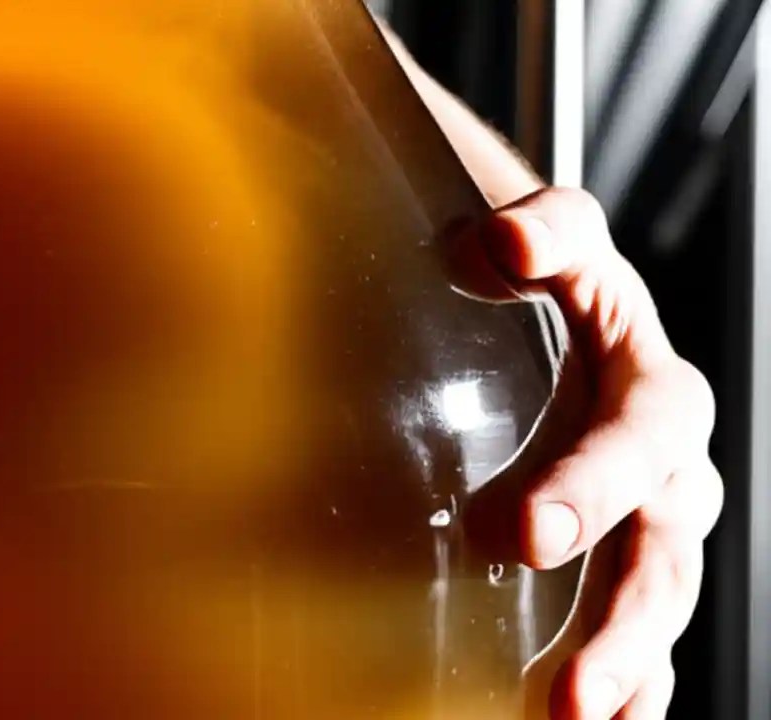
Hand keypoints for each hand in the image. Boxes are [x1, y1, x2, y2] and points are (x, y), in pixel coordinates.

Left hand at [464, 187, 723, 718]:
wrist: (550, 311)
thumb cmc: (542, 276)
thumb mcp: (552, 237)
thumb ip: (542, 231)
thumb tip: (503, 242)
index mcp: (652, 389)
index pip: (640, 437)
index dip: (595, 483)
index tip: (525, 538)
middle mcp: (666, 468)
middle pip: (663, 552)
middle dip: (618, 617)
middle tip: (567, 686)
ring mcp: (649, 526)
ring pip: (658, 609)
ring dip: (626, 669)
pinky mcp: (620, 563)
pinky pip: (640, 639)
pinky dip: (625, 687)